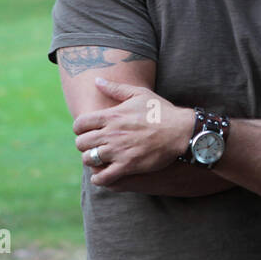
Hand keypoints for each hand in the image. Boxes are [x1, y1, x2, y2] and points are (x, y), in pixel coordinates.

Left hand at [72, 78, 193, 186]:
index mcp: (111, 115)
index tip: (87, 131)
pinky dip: (99, 179)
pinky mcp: (128, 166)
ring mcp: (118, 151)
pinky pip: (103, 177)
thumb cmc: (161, 111)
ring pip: (89, 160)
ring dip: (91, 161)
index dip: (80, 129)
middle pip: (81, 143)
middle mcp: (111, 133)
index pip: (79, 124)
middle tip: (93, 146)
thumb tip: (97, 80)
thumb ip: (115, 88)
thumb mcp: (139, 93)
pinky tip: (103, 176)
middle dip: (84, 145)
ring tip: (98, 160)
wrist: (181, 131)